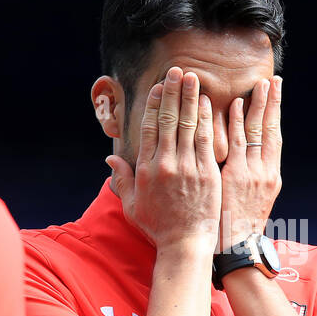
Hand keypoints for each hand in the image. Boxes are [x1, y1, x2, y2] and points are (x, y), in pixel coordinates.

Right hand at [107, 67, 220, 252]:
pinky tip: (207, 103)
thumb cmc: (158, 227)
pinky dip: (206, 119)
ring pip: (188, 125)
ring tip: (193, 78)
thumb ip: (122, 180)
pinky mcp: (207, 173)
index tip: (159, 87)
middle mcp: (166, 164)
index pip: (150, 128)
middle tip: (177, 71)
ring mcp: (187, 168)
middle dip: (173, 93)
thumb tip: (109, 160)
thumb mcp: (132, 205)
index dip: (154, 104)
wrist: (185, 244)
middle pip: (169, 120)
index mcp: (146, 169)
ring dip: (190, 99)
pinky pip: (205, 140)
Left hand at [219, 76, 282, 251]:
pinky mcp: (236, 176)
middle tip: (274, 80)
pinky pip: (236, 142)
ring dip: (258, 105)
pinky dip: (236, 122)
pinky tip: (235, 104)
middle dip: (273, 103)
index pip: (274, 138)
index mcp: (271, 177)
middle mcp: (266, 171)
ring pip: (256, 132)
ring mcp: (252, 172)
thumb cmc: (240, 229)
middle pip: (271, 129)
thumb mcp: (254, 204)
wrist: (237, 249)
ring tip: (260, 84)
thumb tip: (251, 167)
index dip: (275, 115)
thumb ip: (253, 181)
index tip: (276, 96)